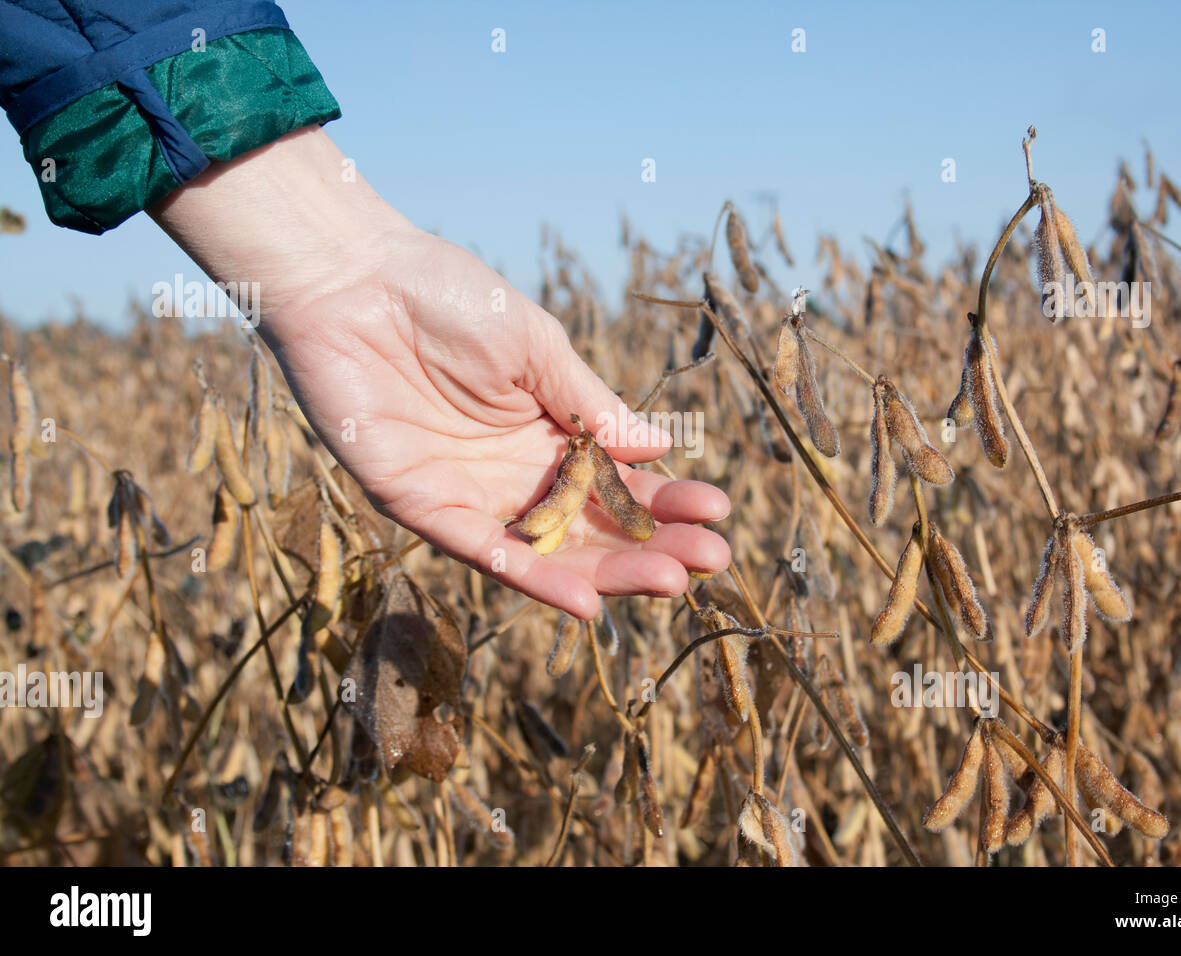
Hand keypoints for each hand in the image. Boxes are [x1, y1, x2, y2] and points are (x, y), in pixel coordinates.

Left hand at [151, 128, 729, 618]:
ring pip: (546, 550)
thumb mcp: (537, 348)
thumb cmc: (446, 296)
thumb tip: (660, 448)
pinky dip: (532, 578)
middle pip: (590, 526)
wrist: (352, 278)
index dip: (666, 499)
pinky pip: (482, 551)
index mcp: (546, 430)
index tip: (717, 511)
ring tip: (669, 582)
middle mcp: (512, 472)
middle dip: (652, 545)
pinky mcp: (418, 504)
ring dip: (607, 572)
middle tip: (710, 561)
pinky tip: (586, 601)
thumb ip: (591, 406)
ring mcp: (467, 492)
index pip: (616, 480)